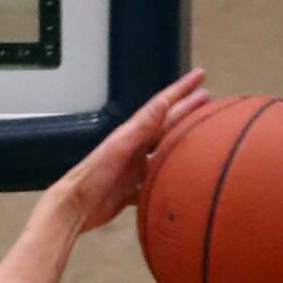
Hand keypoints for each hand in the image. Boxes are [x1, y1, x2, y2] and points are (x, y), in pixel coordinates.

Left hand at [60, 68, 209, 232]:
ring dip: (180, 143)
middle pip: (166, 125)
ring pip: (163, 152)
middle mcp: (135, 148)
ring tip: (199, 136)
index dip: (182, 90)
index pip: (163, 105)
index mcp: (133, 134)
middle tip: (207, 97)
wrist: (75, 207)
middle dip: (186, 110)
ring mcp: (134, 170)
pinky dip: (167, 178)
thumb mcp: (119, 148)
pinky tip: (179, 180)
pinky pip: (155, 181)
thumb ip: (141, 127)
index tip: (200, 74)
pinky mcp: (131, 191)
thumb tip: (163, 101)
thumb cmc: (93, 176)